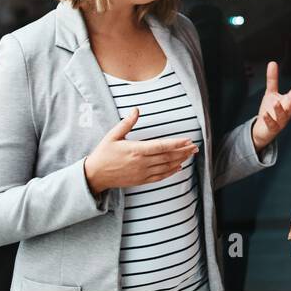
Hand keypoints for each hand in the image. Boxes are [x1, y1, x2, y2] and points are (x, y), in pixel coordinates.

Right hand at [84, 108, 198, 193]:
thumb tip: (136, 110)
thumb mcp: (113, 135)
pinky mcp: (141, 181)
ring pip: (166, 167)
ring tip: (190, 155)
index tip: (188, 140)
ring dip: (180, 160)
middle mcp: (141, 162)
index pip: (161, 146)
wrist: (95, 175)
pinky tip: (179, 167)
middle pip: (168, 157)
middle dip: (183, 151)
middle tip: (195, 147)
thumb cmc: (103, 154)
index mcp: (136, 150)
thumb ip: (127, 123)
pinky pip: (160, 177)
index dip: (176, 143)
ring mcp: (142, 173)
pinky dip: (171, 172)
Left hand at [251, 61, 290, 151]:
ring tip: (276, 102)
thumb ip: (272, 79)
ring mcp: (280, 121)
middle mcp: (286, 112)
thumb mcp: (271, 93)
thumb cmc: (270, 110)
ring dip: (280, 109)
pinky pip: (272, 125)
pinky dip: (269, 119)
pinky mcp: (272, 128)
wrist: (263, 129)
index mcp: (288, 102)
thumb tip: (272, 63)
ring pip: (283, 116)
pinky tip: (265, 114)